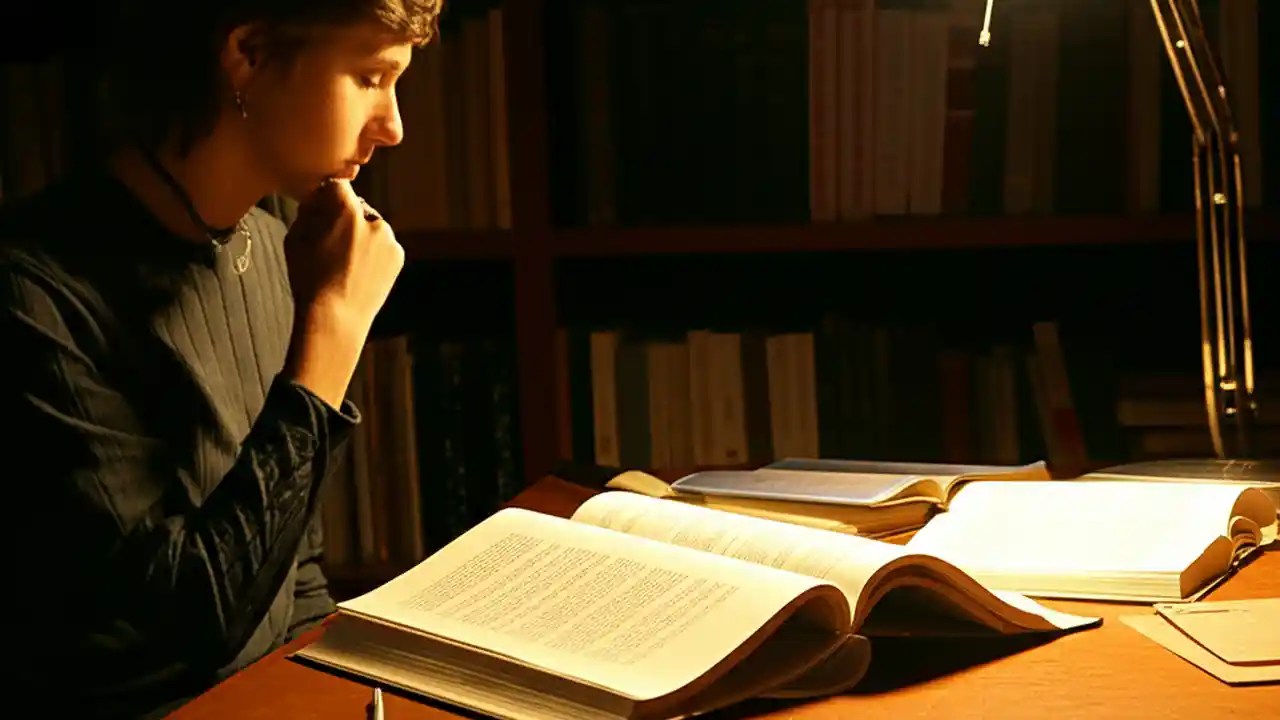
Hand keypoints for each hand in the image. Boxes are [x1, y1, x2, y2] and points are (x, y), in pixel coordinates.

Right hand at [281, 180, 404, 406]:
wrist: (336, 318)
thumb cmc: (308, 279)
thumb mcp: (295, 238)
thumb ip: (308, 211)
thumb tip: (317, 200)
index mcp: (344, 209)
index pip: (336, 184)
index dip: (326, 194)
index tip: (320, 206)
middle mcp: (372, 218)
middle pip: (356, 206)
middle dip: (345, 216)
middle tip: (331, 240)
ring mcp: (389, 238)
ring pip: (371, 226)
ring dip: (361, 234)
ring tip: (345, 261)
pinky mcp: (398, 255)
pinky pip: (382, 245)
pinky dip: (373, 252)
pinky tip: (358, 270)